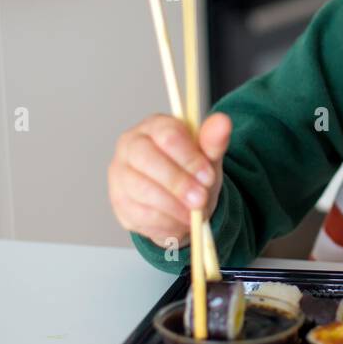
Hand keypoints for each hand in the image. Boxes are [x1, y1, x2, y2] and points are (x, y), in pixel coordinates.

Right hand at [108, 112, 231, 248]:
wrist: (182, 199)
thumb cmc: (192, 169)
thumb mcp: (208, 156)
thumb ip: (214, 141)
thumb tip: (222, 122)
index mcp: (155, 126)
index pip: (168, 136)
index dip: (189, 158)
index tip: (208, 177)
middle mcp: (131, 145)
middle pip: (148, 160)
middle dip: (178, 183)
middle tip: (200, 199)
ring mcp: (120, 174)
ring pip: (142, 189)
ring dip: (173, 205)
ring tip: (194, 213)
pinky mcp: (120, 201)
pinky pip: (140, 213)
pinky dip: (165, 221)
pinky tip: (180, 220)